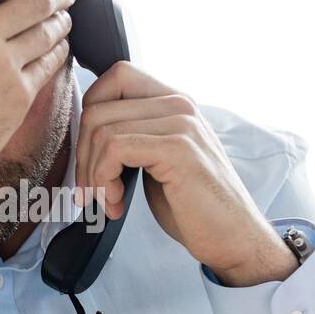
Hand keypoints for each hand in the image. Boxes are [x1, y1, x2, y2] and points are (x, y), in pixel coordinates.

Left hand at [76, 62, 298, 285]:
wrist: (232, 238)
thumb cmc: (194, 207)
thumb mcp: (158, 161)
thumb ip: (133, 137)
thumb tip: (86, 132)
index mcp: (174, 103)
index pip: (118, 76)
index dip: (91, 110)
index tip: (90, 153)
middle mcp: (179, 104)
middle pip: (99, 107)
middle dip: (82, 155)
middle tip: (92, 191)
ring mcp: (180, 123)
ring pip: (101, 130)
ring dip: (93, 174)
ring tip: (109, 201)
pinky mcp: (177, 148)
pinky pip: (114, 149)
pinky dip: (103, 180)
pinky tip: (117, 204)